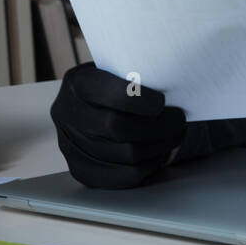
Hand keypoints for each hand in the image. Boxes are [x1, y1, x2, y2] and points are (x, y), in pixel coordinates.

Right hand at [50, 63, 185, 187]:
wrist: (86, 104)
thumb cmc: (112, 82)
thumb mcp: (116, 68)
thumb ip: (134, 77)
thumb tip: (171, 87)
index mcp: (77, 83)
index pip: (110, 94)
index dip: (141, 100)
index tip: (162, 102)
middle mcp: (67, 115)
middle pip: (118, 128)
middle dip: (158, 126)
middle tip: (178, 119)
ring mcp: (71, 146)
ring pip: (126, 155)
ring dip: (160, 146)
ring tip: (175, 134)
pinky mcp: (82, 170)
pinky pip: (123, 176)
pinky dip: (149, 166)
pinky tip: (159, 153)